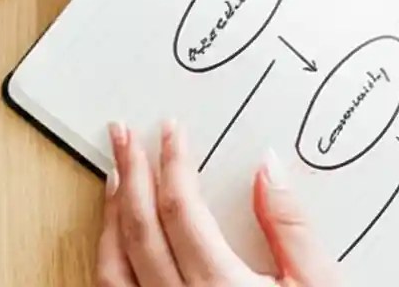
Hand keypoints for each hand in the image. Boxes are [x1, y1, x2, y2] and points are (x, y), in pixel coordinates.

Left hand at [96, 121, 335, 286]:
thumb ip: (291, 227)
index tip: (169, 132)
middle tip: (123, 137)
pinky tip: (113, 241)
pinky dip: (107, 261)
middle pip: (139, 228)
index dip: (171, 162)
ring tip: (115, 179)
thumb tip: (268, 169)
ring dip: (110, 216)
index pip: (181, 208)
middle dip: (130, 174)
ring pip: (113, 266)